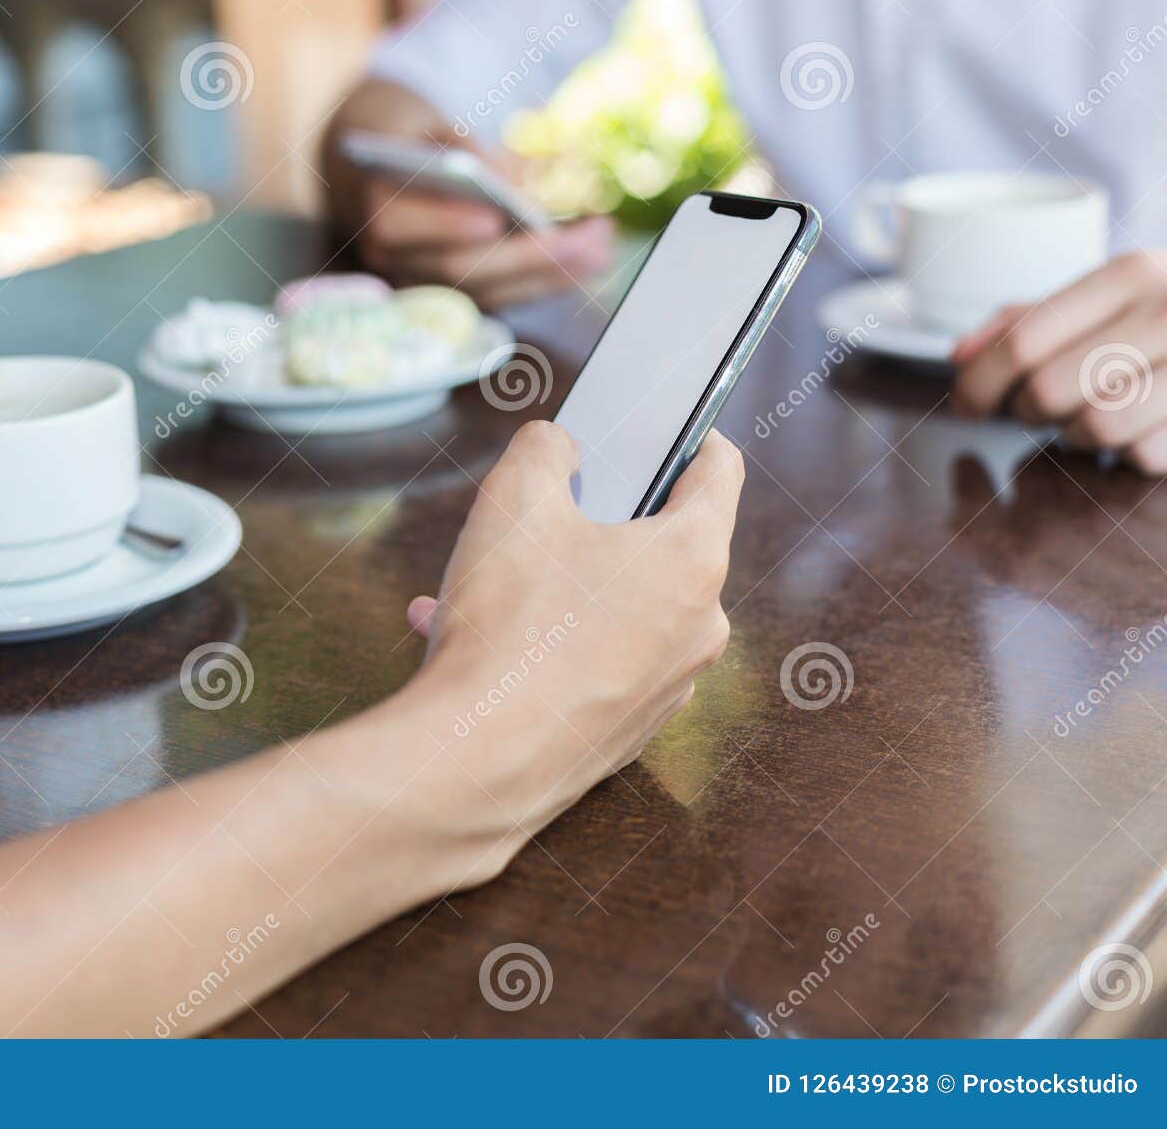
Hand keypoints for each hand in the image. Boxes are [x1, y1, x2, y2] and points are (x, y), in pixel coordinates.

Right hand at [355, 141, 613, 310]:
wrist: (378, 168)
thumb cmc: (406, 137)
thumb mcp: (428, 125)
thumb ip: (464, 149)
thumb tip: (518, 184)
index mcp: (374, 209)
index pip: (400, 227)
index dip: (446, 225)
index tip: (494, 217)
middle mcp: (392, 259)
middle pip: (459, 269)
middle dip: (528, 256)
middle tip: (587, 239)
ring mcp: (422, 284)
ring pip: (487, 291)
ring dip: (550, 274)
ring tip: (601, 248)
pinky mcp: (450, 295)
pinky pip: (500, 296)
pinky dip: (544, 282)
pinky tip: (586, 263)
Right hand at [401, 422, 742, 863]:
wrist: (478, 763)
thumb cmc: (508, 629)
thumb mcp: (512, 502)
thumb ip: (544, 450)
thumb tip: (559, 449)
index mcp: (693, 559)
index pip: (719, 470)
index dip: (685, 435)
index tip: (651, 429)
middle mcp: (699, 627)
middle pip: (660, 545)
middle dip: (594, 523)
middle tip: (537, 515)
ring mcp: (667, 687)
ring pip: (617, 610)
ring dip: (555, 587)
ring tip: (477, 587)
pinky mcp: (626, 732)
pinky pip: (592, 664)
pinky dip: (545, 644)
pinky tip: (472, 641)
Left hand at [951, 251, 1166, 473]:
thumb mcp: (1106, 299)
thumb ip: (1027, 321)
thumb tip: (957, 355)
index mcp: (1130, 274)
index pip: (1022, 341)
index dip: (979, 383)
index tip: (966, 406)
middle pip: (1048, 391)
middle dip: (1029, 412)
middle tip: (1040, 409)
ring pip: (1094, 428)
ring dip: (1077, 436)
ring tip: (1091, 418)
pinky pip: (1144, 457)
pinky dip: (1132, 455)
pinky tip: (1146, 429)